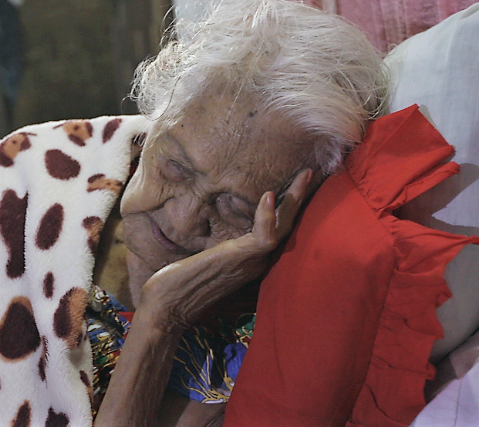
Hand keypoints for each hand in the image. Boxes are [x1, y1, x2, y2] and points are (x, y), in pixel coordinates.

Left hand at [137, 168, 311, 333]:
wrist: (167, 307)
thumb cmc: (178, 282)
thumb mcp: (201, 255)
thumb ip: (214, 242)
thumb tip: (210, 218)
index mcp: (250, 259)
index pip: (278, 229)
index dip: (289, 206)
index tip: (296, 182)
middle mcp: (257, 261)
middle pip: (289, 225)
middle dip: (301, 197)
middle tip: (311, 170)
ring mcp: (251, 261)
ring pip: (285, 227)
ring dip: (296, 199)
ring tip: (306, 174)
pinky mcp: (241, 259)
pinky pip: (265, 237)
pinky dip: (268, 216)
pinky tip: (269, 195)